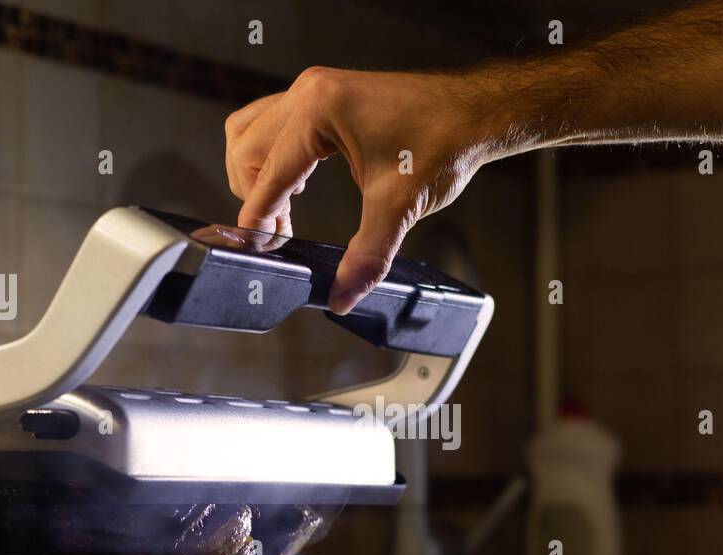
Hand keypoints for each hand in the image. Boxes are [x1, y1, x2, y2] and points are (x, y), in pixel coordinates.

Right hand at [225, 67, 491, 312]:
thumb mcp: (399, 207)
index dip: (257, 218)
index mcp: (318, 110)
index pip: (267, 173)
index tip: (254, 249)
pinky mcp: (325, 95)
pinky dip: (274, 157)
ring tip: (281, 213)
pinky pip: (276, 124)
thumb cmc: (443, 142)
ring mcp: (315, 90)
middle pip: (246, 149)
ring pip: (252, 131)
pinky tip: (298, 185)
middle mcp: (309, 92)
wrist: (476, 112)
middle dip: (254, 197)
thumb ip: (367, 256)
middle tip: (277, 237)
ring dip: (256, 174)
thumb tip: (342, 296)